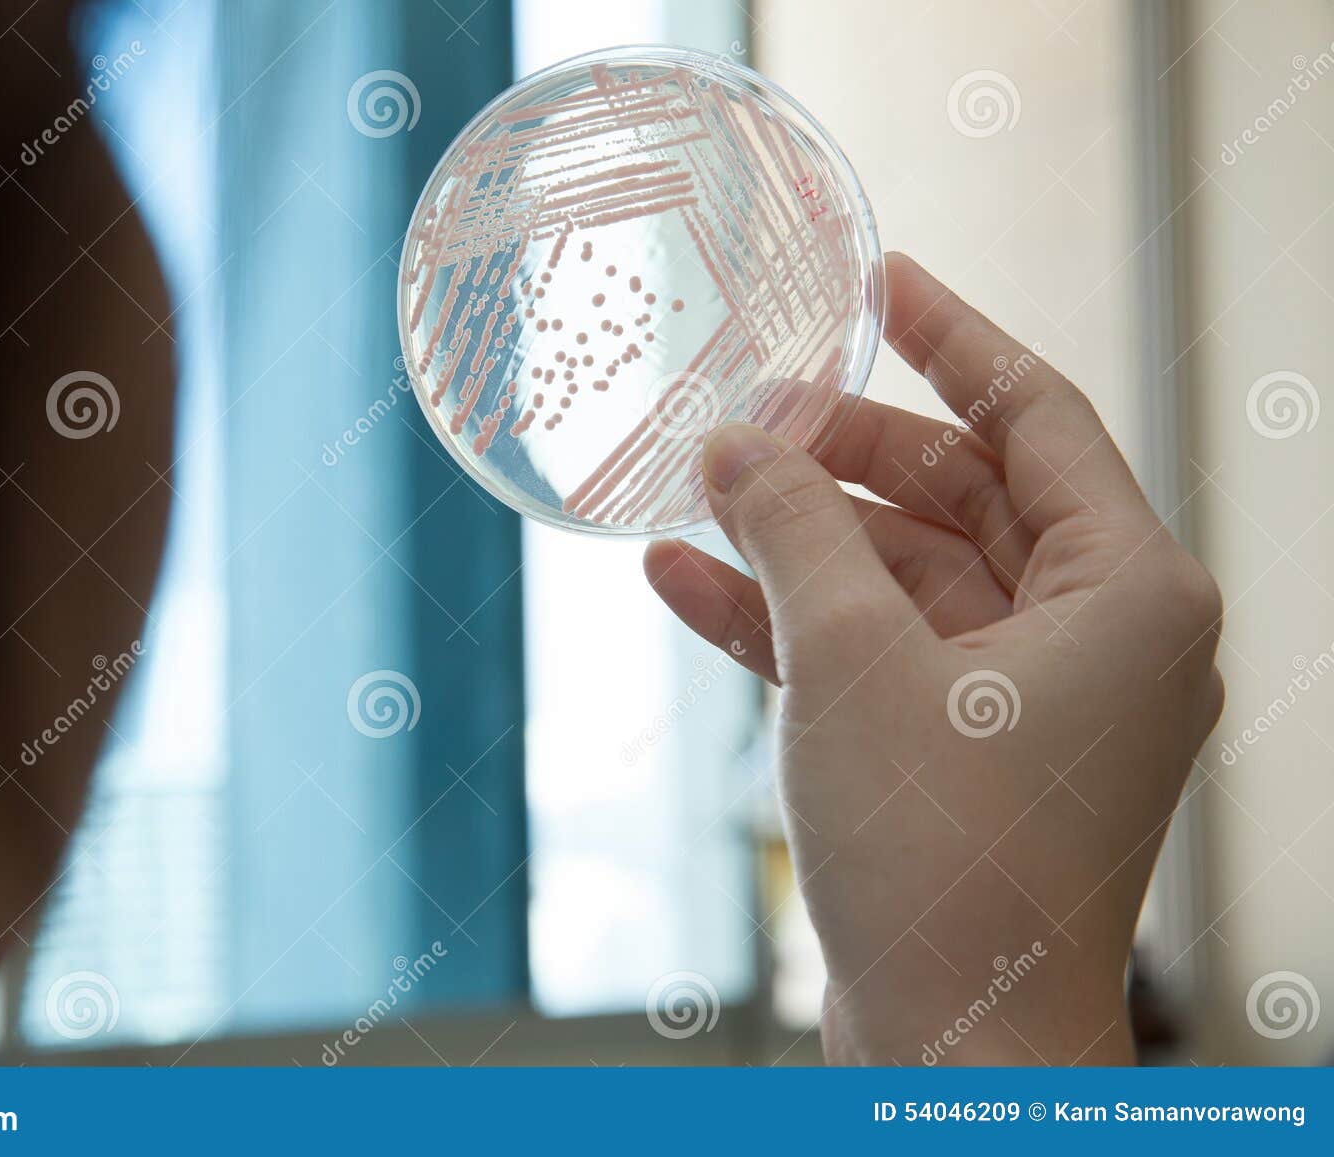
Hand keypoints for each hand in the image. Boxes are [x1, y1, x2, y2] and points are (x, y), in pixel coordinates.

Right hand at [644, 254, 1223, 1064]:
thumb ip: (794, 529)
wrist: (953, 1051)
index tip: (878, 280)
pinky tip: (686, 583)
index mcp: (1128, 591)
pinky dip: (790, 622)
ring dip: (799, 540)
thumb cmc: (941, 859)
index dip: (950, 335)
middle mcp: (1096, 636)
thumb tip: (738, 441)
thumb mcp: (851, 662)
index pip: (1035, 415)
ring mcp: (1029, 700)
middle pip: (959, 495)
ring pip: (904, 577)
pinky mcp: (962, 755)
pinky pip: (876, 654)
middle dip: (842, 454)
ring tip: (696, 491)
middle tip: (745, 415)